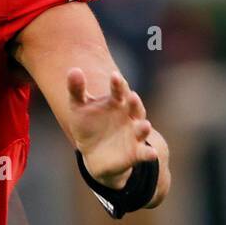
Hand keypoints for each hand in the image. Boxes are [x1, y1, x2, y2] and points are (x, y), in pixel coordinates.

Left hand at [67, 69, 155, 189]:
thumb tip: (74, 70)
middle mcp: (129, 116)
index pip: (119, 90)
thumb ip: (76, 90)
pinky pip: (144, 152)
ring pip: (142, 128)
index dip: (117, 84)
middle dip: (135, 103)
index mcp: (117, 102)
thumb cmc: (88, 125)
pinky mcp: (135, 152)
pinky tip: (151, 154)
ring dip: (144, 127)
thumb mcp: (79, 108)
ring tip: (145, 125)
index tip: (114, 76)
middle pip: (135, 107)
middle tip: (132, 96)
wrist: (93, 154)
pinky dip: (149, 153)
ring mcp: (134, 133)